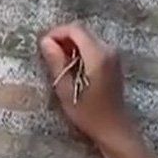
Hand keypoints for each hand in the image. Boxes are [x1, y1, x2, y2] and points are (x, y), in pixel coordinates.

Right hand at [38, 22, 131, 142]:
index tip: (43, 45)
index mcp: (98, 55)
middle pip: (82, 31)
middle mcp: (109, 50)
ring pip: (87, 38)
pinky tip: (72, 66)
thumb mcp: (66, 90)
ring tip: (58, 62)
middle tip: (48, 54)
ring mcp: (114, 55)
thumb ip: (56, 63)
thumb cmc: (88, 114)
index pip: (75, 29)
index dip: (56, 32)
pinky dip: (81, 51)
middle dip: (63, 38)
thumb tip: (45, 41)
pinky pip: (94, 46)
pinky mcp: (114, 61)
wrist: (114, 128)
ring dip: (71, 44)